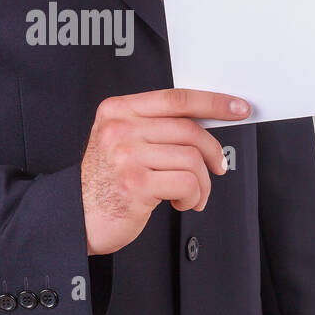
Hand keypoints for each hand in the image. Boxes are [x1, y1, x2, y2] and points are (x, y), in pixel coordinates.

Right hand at [81, 86, 250, 255]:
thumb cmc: (104, 181)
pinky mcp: (135, 184)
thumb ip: (154, 126)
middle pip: (189, 130)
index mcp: (118, 110)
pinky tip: (182, 202)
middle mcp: (119, 129)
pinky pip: (187, 183)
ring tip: (192, 193)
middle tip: (218, 167)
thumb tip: (204, 120)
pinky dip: (193, 196)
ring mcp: (126, 156)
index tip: (237, 108)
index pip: (176, 98)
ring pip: (192, 159)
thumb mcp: (120, 141)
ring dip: (203, 182)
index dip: (213, 102)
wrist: (76, 216)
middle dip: (214, 152)